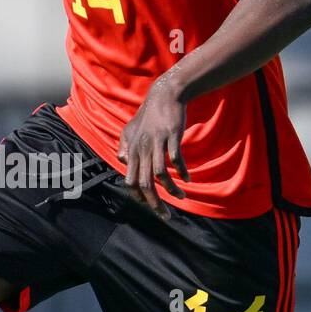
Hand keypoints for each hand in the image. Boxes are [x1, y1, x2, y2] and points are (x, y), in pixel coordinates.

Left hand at [117, 71, 189, 214]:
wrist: (165, 95)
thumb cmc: (149, 115)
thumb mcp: (131, 130)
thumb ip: (125, 146)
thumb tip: (122, 161)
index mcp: (132, 151)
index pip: (131, 182)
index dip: (140, 197)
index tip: (152, 205)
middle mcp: (141, 149)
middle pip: (145, 183)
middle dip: (155, 203)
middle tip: (166, 216)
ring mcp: (156, 143)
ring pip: (160, 175)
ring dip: (172, 190)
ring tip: (182, 197)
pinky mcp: (171, 136)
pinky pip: (175, 160)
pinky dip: (182, 172)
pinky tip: (188, 178)